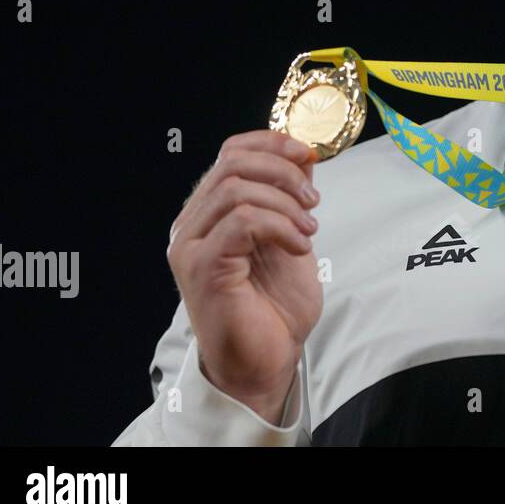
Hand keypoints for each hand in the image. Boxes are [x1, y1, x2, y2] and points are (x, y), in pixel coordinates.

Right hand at [166, 130, 323, 422]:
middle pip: (232, 164)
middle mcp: (191, 226)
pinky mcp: (203, 267)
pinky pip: (242, 222)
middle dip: (283, 172)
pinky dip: (279, 226)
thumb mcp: (291, 236)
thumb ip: (289, 197)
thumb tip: (303, 155)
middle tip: (313, 201)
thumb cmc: (274, 306)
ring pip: (236, 190)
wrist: (267, 361)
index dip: (271, 143)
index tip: (307, 155)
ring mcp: (192, 246)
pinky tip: (299, 244)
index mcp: (209, 213)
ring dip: (285, 203)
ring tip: (309, 230)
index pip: (230, 152)